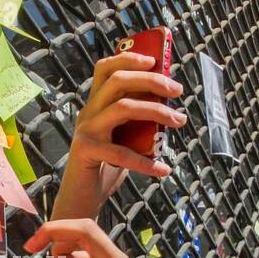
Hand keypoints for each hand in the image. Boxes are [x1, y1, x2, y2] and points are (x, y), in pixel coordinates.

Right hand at [52, 52, 186, 220]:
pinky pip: (121, 153)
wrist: (79, 200)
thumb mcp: (123, 138)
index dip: (128, 58)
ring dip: (156, 111)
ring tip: (179, 121)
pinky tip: (163, 169)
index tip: (155, 59)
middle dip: (151, 80)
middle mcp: (88, 113)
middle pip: (118, 80)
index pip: (105, 69)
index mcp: (95, 105)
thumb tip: (169, 111)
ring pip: (122, 108)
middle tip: (177, 91)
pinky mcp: (86, 151)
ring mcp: (85, 131)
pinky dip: (147, 162)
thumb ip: (136, 123)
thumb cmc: (105, 168)